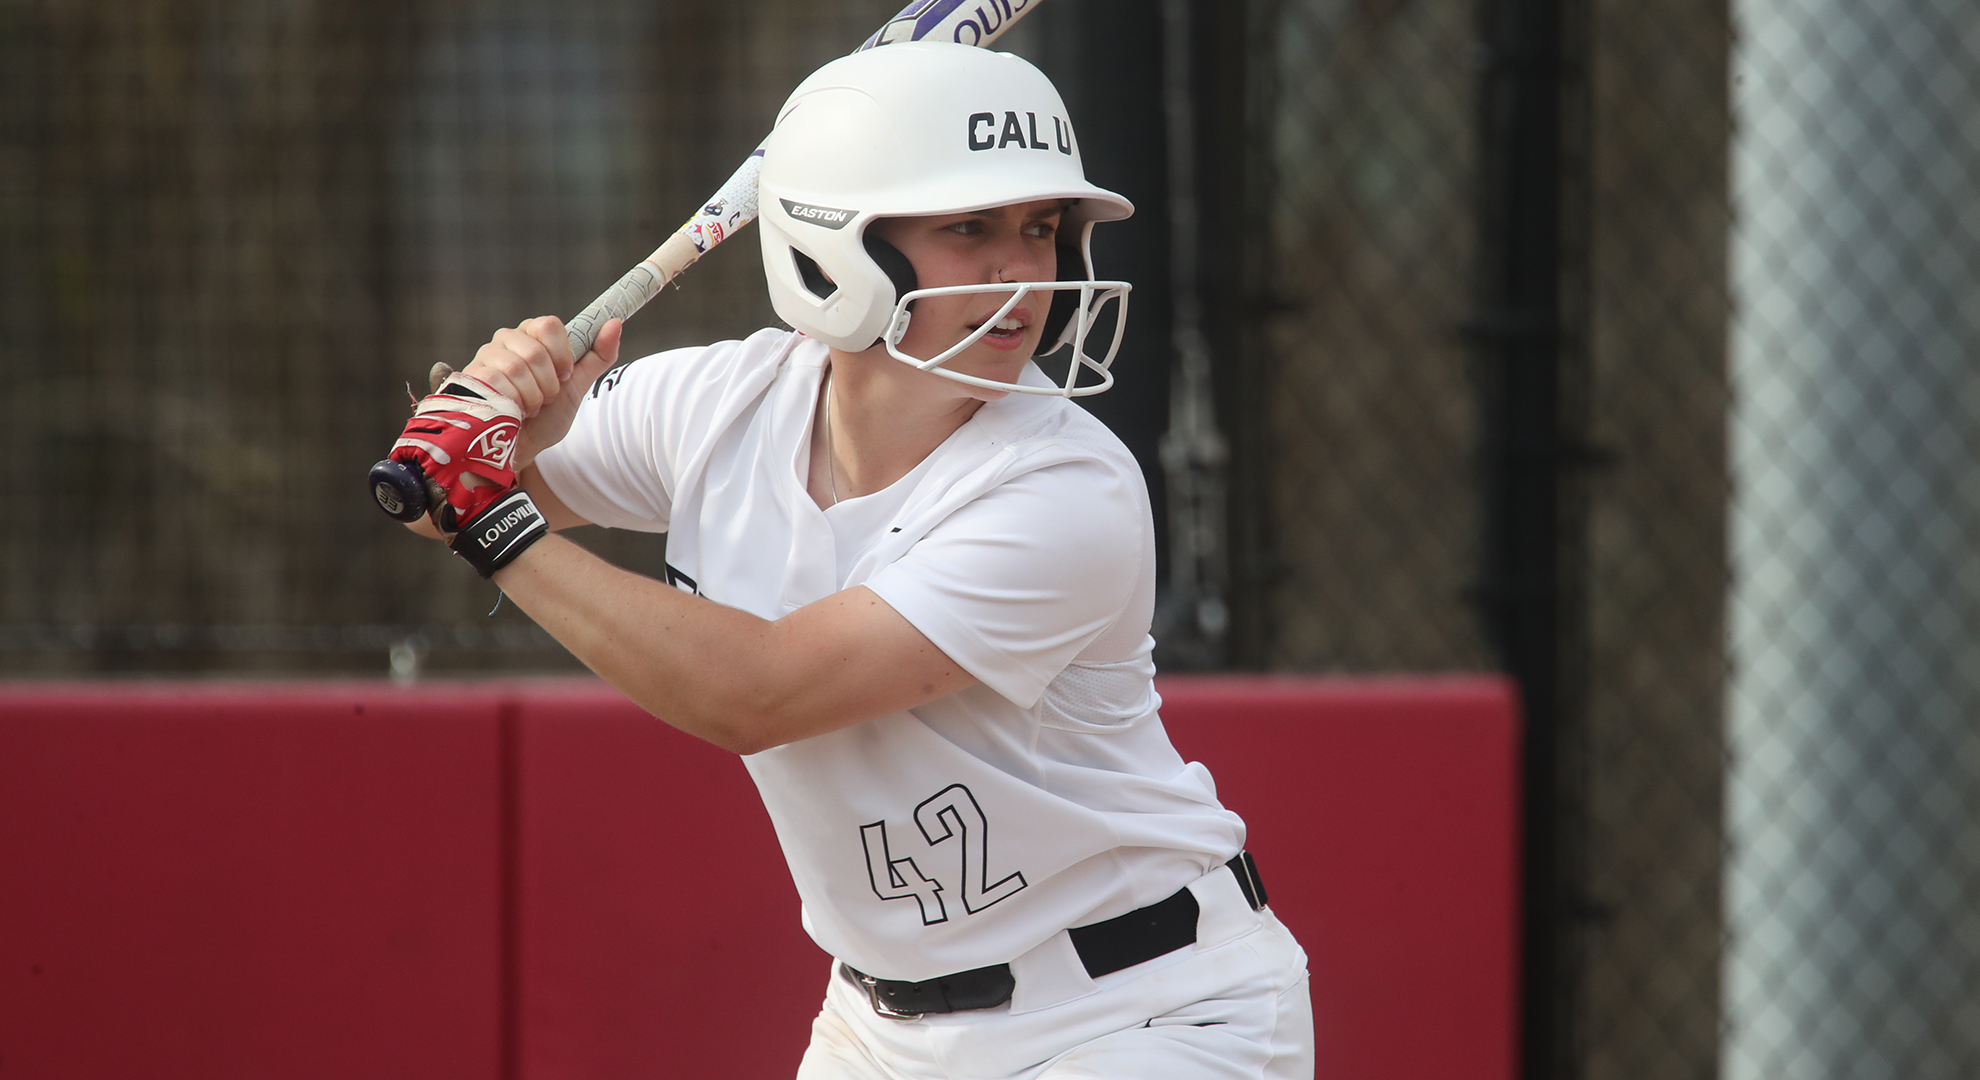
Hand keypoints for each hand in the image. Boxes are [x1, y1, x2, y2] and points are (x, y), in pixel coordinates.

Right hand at [460, 315, 622, 471]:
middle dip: (549, 384)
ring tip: (529, 408)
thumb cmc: (547, 417)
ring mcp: (485, 356)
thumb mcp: (577, 386)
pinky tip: (511, 411)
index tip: (564, 376)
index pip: (549, 325)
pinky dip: (513, 404)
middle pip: (536, 350)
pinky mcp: (470, 377)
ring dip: (532, 397)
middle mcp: (506, 339)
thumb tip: (615, 323)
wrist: (521, 449)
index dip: (562, 355)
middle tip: (545, 399)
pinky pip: (498, 383)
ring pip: (517, 367)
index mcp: (532, 335)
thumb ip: (597, 355)